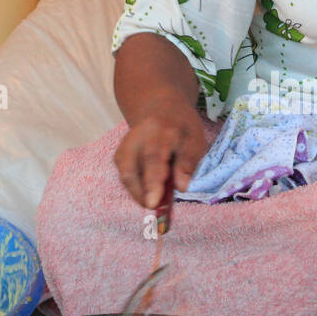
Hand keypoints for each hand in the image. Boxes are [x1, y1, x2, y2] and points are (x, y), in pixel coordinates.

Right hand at [114, 92, 206, 207]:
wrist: (161, 108)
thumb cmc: (182, 128)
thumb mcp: (196, 139)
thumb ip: (189, 161)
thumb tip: (182, 187)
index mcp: (164, 130)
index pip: (155, 156)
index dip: (153, 180)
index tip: (154, 203)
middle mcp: (140, 135)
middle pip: (133, 165)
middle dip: (141, 190)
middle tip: (152, 208)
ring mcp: (127, 143)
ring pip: (125, 171)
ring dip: (137, 192)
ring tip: (152, 202)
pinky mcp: (120, 152)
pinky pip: (124, 173)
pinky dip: (134, 187)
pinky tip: (147, 193)